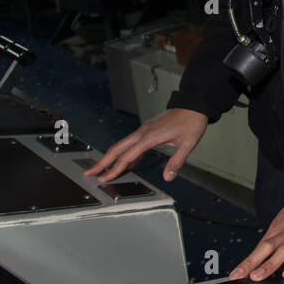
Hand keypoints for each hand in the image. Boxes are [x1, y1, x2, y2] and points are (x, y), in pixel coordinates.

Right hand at [84, 108, 207, 182]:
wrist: (194, 105)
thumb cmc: (191, 121)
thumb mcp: (188, 143)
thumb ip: (177, 161)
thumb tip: (168, 176)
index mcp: (150, 136)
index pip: (127, 156)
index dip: (115, 168)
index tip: (104, 177)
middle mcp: (143, 132)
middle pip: (117, 148)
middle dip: (102, 161)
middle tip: (89, 172)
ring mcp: (144, 130)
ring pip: (122, 145)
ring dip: (111, 157)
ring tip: (102, 169)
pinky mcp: (147, 130)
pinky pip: (132, 144)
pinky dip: (125, 154)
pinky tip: (126, 164)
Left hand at [231, 193, 283, 280]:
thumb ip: (278, 232)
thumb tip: (265, 247)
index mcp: (280, 228)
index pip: (260, 247)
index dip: (247, 261)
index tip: (236, 274)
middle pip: (267, 247)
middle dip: (252, 263)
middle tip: (241, 275)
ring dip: (270, 264)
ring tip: (258, 276)